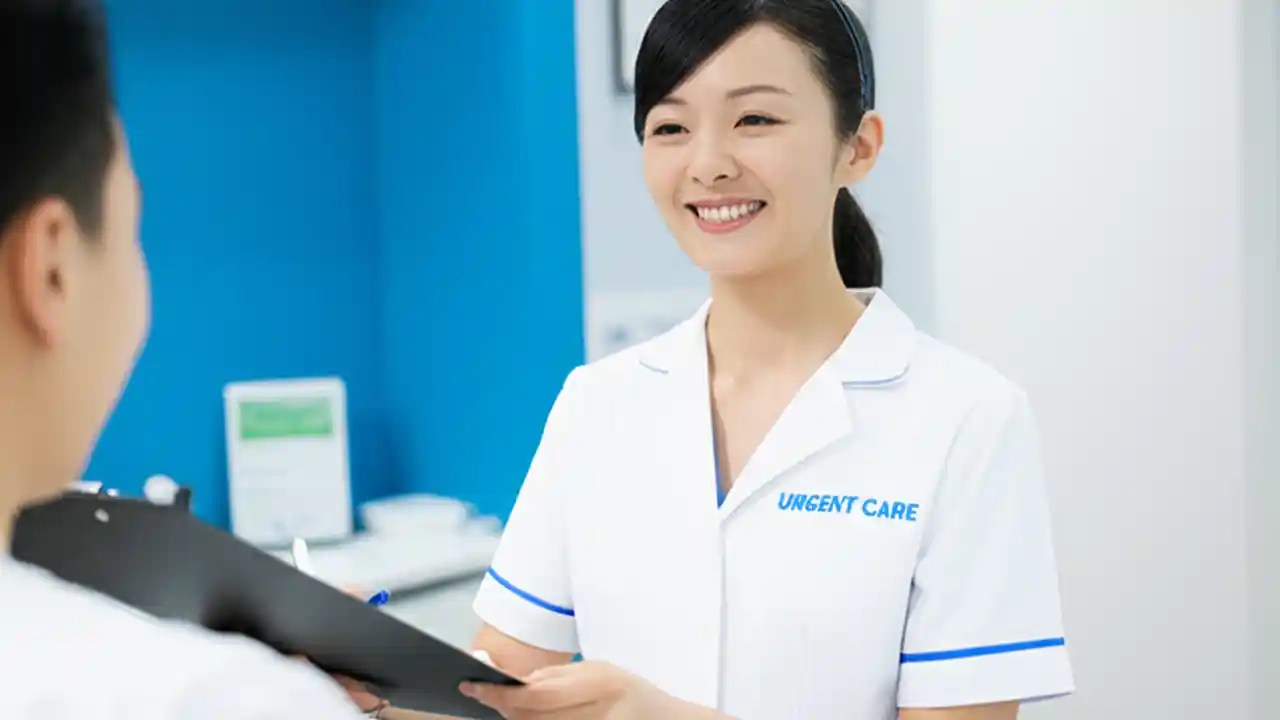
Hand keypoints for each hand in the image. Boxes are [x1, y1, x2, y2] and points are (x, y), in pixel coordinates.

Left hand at [460, 661, 683, 719]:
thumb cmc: (634, 696)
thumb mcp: (601, 674)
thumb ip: (559, 679)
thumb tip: (514, 685)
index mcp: (604, 683)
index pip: (537, 695)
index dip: (499, 694)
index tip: (472, 685)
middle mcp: (602, 713)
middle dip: (503, 708)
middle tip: (480, 693)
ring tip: (505, 707)